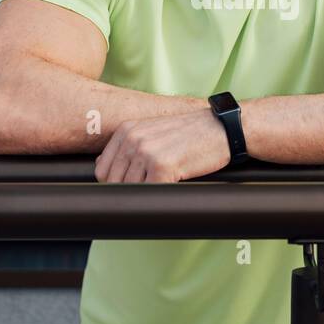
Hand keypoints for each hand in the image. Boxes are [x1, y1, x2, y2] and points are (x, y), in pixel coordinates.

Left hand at [94, 109, 231, 182]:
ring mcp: (147, 152)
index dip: (114, 184)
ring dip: (147, 194)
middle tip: (149, 189)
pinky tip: (173, 185)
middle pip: (114, 183)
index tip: (129, 187)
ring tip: (164, 185)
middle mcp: (133, 139)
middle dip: (129, 191)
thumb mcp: (152, 131)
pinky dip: (160, 195)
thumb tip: (106, 171)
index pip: (102, 169)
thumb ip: (128, 147)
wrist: (221, 128)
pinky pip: (150, 194)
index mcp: (126, 130)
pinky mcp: (163, 166)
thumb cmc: (189, 133)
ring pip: (131, 190)